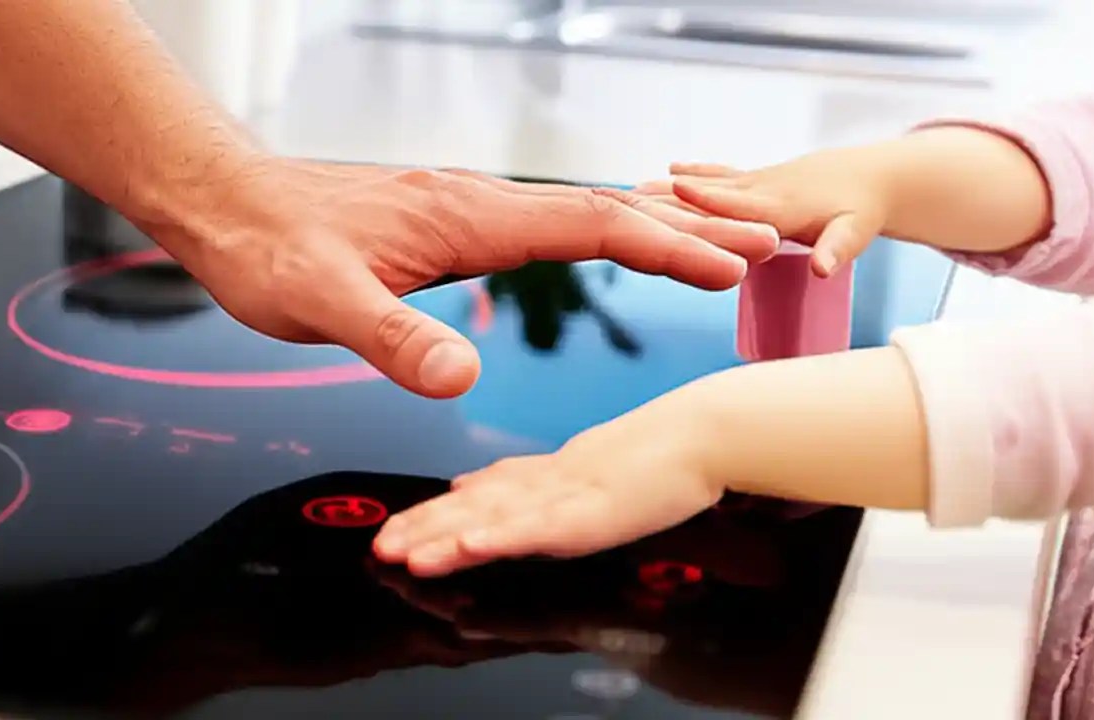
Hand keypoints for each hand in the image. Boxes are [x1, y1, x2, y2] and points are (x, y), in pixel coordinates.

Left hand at [156, 159, 779, 398]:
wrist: (225, 205)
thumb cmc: (268, 246)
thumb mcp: (323, 302)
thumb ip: (393, 336)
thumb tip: (462, 378)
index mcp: (467, 219)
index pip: (590, 225)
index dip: (666, 247)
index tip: (730, 264)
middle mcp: (478, 206)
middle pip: (605, 210)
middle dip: (688, 227)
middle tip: (762, 240)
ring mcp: (467, 213)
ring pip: (583, 214)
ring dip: (654, 227)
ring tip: (716, 245)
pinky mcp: (450, 227)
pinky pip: (550, 226)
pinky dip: (604, 234)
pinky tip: (612, 247)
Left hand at [371, 385, 720, 575]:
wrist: (711, 430)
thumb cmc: (667, 453)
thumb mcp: (597, 471)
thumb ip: (546, 480)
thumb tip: (484, 483)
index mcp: (554, 472)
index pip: (487, 492)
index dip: (439, 511)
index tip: (401, 527)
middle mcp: (551, 480)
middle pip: (477, 506)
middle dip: (425, 528)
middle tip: (382, 546)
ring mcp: (569, 494)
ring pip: (495, 518)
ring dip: (444, 536)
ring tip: (400, 552)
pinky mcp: (592, 509)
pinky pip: (538, 528)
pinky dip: (498, 536)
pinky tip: (464, 546)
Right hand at [635, 147, 894, 278]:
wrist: (870, 175)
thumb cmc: (861, 210)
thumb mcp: (855, 232)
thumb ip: (837, 251)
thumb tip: (821, 271)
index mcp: (779, 207)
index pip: (737, 204)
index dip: (707, 197)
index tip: (675, 187)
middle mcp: (762, 189)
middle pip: (712, 194)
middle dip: (675, 195)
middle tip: (633, 196)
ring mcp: (757, 181)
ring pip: (711, 183)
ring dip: (675, 185)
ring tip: (636, 189)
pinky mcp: (756, 179)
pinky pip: (720, 177)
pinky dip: (695, 175)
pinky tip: (668, 173)